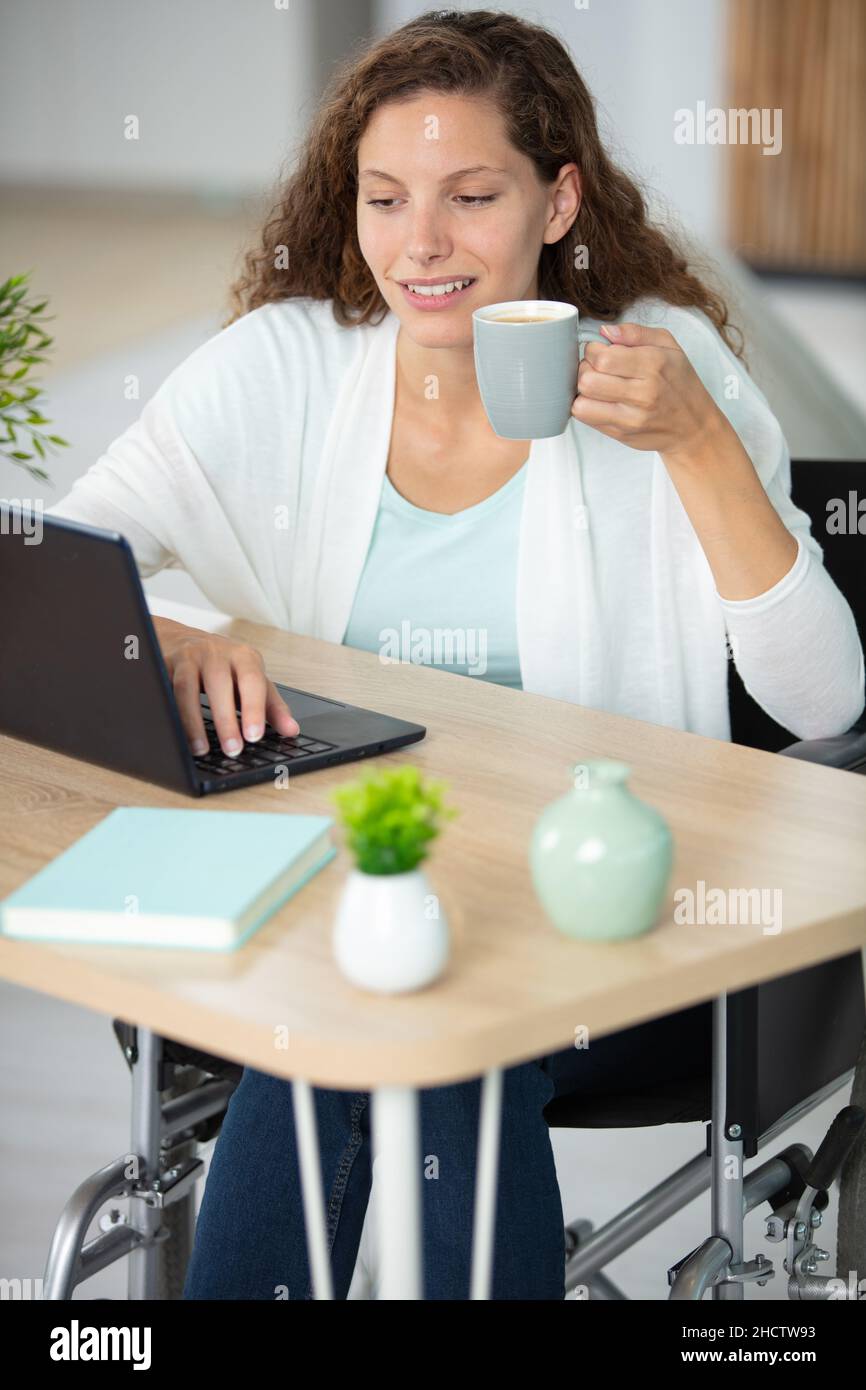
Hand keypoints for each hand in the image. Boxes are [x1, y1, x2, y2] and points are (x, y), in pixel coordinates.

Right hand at [153, 617, 299, 756]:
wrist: (183, 641)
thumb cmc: (225, 667)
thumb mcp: (252, 682)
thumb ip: (273, 707)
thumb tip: (292, 731)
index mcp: (245, 656)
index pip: (253, 681)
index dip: (254, 709)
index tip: (254, 737)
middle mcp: (217, 652)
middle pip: (220, 685)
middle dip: (226, 720)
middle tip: (232, 750)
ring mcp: (189, 656)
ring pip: (188, 688)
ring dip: (193, 722)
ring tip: (201, 750)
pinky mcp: (166, 663)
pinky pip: (166, 690)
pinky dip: (172, 714)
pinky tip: (177, 734)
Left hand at [570, 322, 726, 461]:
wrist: (694, 426)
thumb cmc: (680, 383)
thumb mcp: (669, 347)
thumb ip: (636, 333)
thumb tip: (605, 331)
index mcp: (653, 365)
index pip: (603, 358)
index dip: (593, 351)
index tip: (600, 351)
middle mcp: (642, 393)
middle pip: (588, 380)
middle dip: (585, 369)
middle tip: (596, 368)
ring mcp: (631, 418)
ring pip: (582, 403)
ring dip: (582, 391)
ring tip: (597, 385)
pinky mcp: (621, 434)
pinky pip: (586, 420)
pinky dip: (586, 407)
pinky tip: (599, 400)